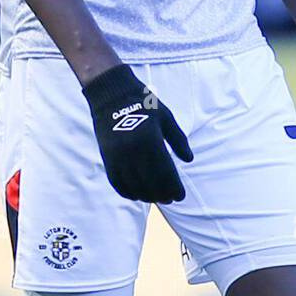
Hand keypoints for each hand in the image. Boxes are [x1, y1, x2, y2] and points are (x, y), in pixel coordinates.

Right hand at [82, 64, 192, 202]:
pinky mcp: (107, 158)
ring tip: (156, 198)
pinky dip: (127, 192)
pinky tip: (137, 194)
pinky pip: (117, 182)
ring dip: (146, 196)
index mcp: (151, 140)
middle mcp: (133, 151)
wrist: (112, 95)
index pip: (165, 172)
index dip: (173, 186)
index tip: (180, 195)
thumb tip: (189, 159)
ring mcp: (118, 156)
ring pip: (133, 186)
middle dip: (162, 194)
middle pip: (150, 182)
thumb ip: (178, 140)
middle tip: (171, 199)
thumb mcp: (166, 117)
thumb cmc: (144, 104)